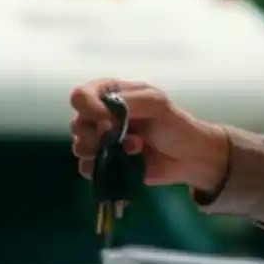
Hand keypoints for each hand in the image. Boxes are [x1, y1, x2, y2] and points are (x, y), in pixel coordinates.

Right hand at [69, 79, 230, 195]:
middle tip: (117, 137)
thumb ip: (127, 103)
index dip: (89, 108)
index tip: (107, 120)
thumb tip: (101, 119)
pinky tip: (121, 164)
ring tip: (133, 149)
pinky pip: (87, 168)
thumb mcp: (155, 103)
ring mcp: (100, 141)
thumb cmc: (173, 124)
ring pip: (79, 147)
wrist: (187, 157)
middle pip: (76, 124)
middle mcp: (100, 116)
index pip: (80, 97)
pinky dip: (100, 168)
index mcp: (110, 95)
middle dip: (94, 134)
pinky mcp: (104, 164)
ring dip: (102, 151)